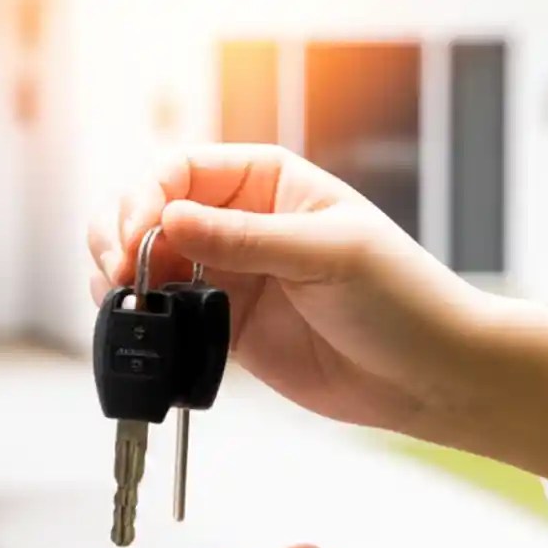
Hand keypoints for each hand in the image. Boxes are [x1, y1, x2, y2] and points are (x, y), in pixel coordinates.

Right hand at [88, 144, 547, 486]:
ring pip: (144, 262)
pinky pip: (162, 313)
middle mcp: (237, 223)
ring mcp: (225, 276)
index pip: (181, 171)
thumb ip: (244, 239)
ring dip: (118, 274)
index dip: (148, 197)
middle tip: (119, 272)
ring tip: (121, 298)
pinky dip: (138, 317)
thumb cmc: (402, 299)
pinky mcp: (220, 326)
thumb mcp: (328, 254)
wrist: (429, 376)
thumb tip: (167, 219)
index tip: (141, 236)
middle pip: (148, 211)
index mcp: (266, 183)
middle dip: (120, 234)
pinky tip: (139, 326)